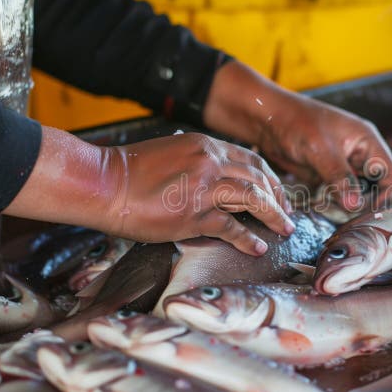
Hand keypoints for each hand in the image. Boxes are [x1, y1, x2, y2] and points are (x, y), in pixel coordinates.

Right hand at [4, 128, 293, 254]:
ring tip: (284, 229)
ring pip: (253, 198)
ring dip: (274, 215)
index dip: (269, 178)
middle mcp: (211, 161)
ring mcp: (204, 187)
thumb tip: (212, 173)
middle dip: (279, 197)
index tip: (278, 192)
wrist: (103, 183)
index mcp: (206, 145)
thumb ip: (196, 160)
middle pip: (259, 177)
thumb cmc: (130, 171)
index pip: (251, 159)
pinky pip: (230, 227)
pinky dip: (247, 238)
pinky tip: (257, 247)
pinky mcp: (194, 214)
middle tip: (288, 214)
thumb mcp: (171, 152)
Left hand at [204, 62, 391, 209]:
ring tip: (332, 209)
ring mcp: (341, 163)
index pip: (389, 172)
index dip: (385, 194)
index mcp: (366, 140)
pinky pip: (335, 192)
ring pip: (354, 191)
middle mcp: (357, 152)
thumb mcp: (320, 150)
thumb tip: (355, 206)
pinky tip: (320, 206)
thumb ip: (339, 177)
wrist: (266, 118)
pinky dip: (331, 201)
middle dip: (365, 201)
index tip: (369, 211)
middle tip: (350, 216)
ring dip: (346, 203)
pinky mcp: (324, 172)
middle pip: (374, 184)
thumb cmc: (296, 123)